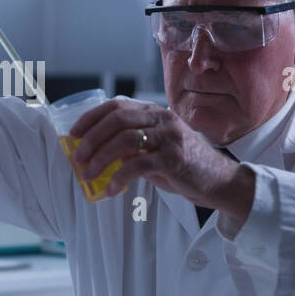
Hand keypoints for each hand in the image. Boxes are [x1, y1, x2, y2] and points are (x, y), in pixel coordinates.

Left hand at [68, 99, 255, 220]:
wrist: (220, 180)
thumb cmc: (184, 165)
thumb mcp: (156, 149)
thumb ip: (132, 146)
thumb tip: (97, 152)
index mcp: (155, 112)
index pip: (117, 106)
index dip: (92, 118)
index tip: (74, 133)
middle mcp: (162, 119)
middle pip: (117, 120)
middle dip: (91, 139)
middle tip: (78, 158)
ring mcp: (170, 138)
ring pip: (124, 140)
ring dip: (101, 158)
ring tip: (89, 175)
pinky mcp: (174, 159)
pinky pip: (138, 166)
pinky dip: (119, 178)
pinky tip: (111, 190)